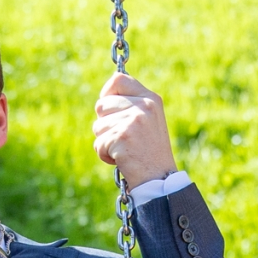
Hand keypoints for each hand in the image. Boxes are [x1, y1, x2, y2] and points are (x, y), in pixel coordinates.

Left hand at [92, 72, 177, 189]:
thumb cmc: (150, 152)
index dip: (107, 93)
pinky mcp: (122, 137)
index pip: (118, 79)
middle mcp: (144, 106)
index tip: (109, 109)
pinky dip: (105, 155)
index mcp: (151, 99)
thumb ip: (131, 105)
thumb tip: (104, 98)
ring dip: (105, 142)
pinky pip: (98, 143)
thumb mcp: (148, 121)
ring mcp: (133, 121)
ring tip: (125, 150)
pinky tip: (122, 159)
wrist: (159, 178)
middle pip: (101, 105)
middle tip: (123, 138)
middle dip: (105, 124)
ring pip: (97, 126)